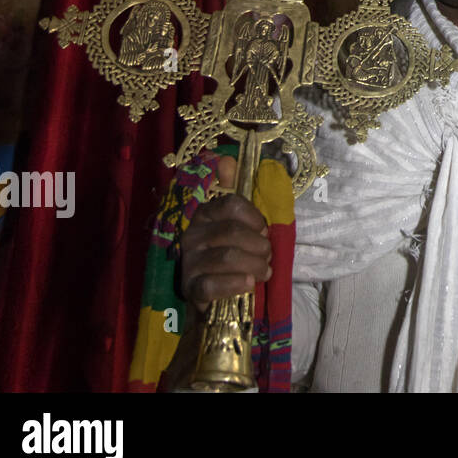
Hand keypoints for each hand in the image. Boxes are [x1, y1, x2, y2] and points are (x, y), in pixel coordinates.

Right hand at [180, 155, 271, 314]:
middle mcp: (192, 235)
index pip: (230, 204)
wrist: (216, 296)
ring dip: (255, 265)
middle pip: (232, 232)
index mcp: (205, 216)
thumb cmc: (234, 257)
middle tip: (268, 256)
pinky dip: (236, 284)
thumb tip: (226, 160)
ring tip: (264, 272)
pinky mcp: (190, 288)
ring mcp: (188, 262)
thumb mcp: (240, 228)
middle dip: (259, 245)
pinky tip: (249, 284)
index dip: (254, 218)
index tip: (264, 232)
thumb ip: (238, 200)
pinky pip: (212, 284)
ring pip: (227, 256)